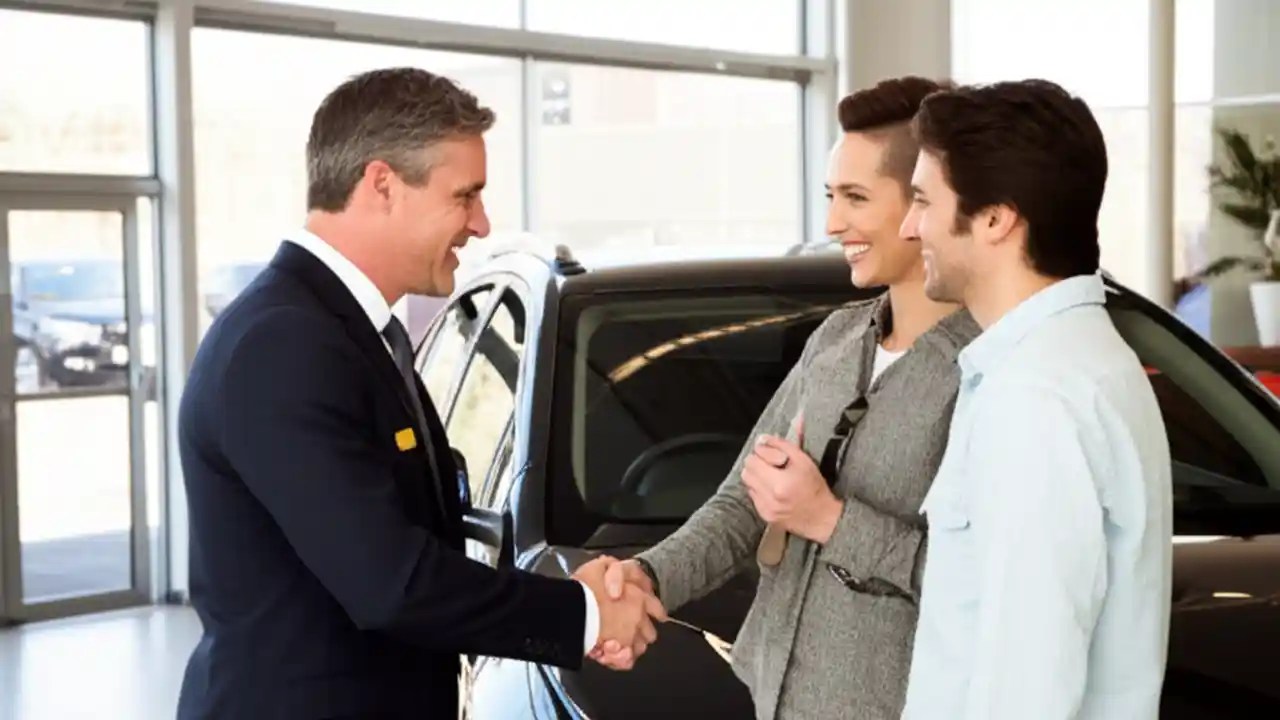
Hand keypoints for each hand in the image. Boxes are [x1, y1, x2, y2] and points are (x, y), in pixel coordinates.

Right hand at [574, 557, 665, 670]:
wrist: (571, 609)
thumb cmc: (584, 588)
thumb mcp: (602, 565)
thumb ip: (617, 571)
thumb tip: (621, 586)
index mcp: (639, 598)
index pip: (656, 608)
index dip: (655, 612)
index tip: (657, 615)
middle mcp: (638, 620)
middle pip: (649, 632)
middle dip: (642, 631)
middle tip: (629, 629)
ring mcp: (629, 638)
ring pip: (638, 647)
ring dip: (630, 645)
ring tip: (616, 643)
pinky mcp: (617, 653)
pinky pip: (625, 662)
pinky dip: (620, 660)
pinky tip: (609, 653)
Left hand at [741, 416, 842, 543]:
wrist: (822, 516)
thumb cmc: (815, 487)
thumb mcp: (804, 460)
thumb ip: (781, 445)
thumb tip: (763, 438)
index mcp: (781, 483)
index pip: (753, 460)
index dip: (762, 453)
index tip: (772, 455)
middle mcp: (771, 498)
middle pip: (746, 471)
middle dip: (756, 464)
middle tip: (770, 464)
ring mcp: (766, 509)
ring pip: (747, 484)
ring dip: (756, 477)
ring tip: (771, 477)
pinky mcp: (765, 516)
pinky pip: (753, 496)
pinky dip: (760, 490)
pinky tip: (773, 490)